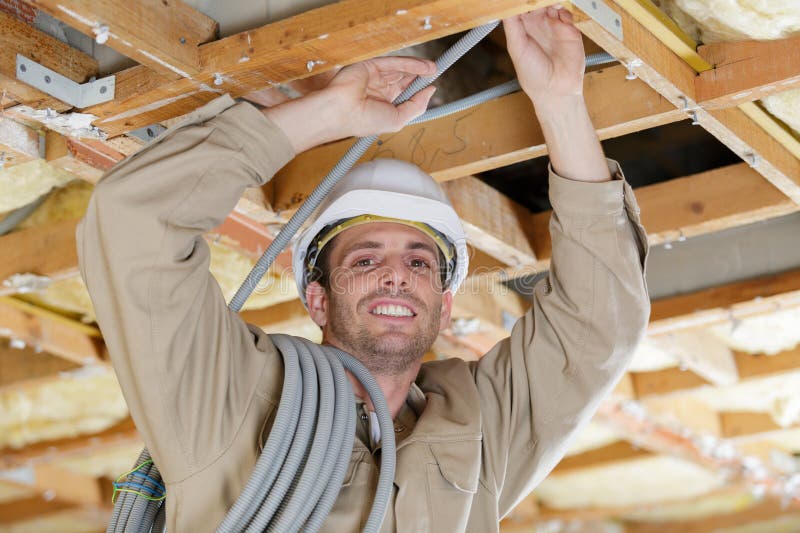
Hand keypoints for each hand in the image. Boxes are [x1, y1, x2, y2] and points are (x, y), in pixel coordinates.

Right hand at [264, 57, 435, 152]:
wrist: (339, 112)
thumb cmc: (363, 121)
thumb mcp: (398, 120)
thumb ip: (416, 106)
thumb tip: (430, 90)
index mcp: (383, 106)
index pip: (404, 94)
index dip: (418, 90)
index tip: (431, 85)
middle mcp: (379, 91)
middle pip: (403, 80)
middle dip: (419, 77)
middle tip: (435, 74)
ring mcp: (374, 78)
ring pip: (399, 70)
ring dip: (417, 69)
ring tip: (433, 69)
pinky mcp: (370, 66)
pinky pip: (392, 63)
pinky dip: (409, 64)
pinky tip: (423, 66)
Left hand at [504, 7, 585, 100]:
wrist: (556, 91)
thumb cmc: (533, 75)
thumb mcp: (517, 49)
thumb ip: (512, 26)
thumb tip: (506, 8)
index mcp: (523, 28)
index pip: (520, 6)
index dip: (521, 1)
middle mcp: (538, 24)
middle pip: (537, 1)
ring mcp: (555, 25)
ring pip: (553, 2)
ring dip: (550, 0)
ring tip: (548, 3)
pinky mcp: (570, 29)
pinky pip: (568, 11)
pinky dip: (564, 7)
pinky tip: (558, 10)